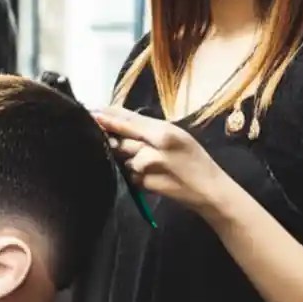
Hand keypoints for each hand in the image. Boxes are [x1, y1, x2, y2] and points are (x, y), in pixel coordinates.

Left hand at [93, 106, 229, 215]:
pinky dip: (132, 173)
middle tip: (95, 126)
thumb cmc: (195, 159)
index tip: (92, 111)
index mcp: (164, 131)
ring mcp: (147, 166)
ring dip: (125, 157)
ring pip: (123, 156)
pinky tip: (146, 174)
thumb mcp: (178, 136)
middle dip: (108, 134)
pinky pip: (128, 173)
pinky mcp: (144, 183)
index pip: (128, 120)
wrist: (210, 189)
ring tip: (145, 160)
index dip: (108, 115)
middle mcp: (154, 147)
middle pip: (120, 137)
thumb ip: (150, 128)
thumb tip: (121, 118)